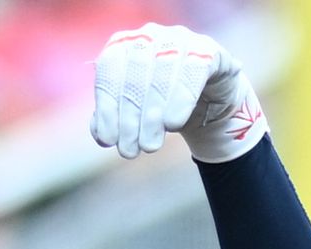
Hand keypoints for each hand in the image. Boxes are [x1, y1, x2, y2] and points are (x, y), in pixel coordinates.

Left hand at [90, 23, 269, 163]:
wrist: (209, 104)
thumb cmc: (165, 106)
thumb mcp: (136, 112)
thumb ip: (114, 116)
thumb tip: (101, 134)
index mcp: (124, 44)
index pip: (109, 68)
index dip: (107, 106)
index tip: (108, 140)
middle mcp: (150, 36)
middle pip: (135, 72)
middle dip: (130, 117)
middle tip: (130, 150)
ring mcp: (180, 39)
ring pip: (163, 72)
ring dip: (153, 114)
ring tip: (149, 146)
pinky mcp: (208, 51)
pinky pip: (194, 70)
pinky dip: (181, 99)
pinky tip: (173, 124)